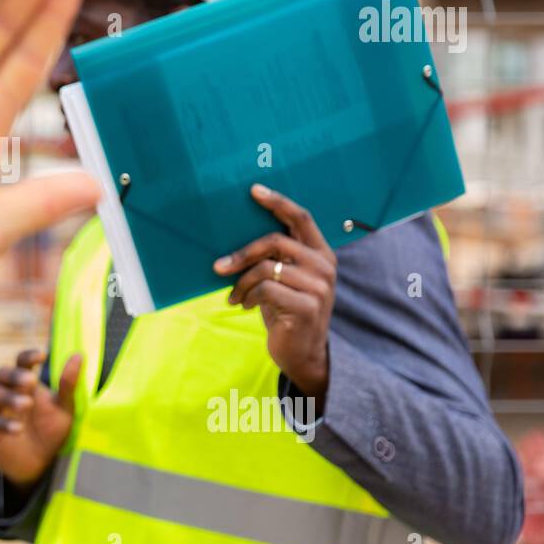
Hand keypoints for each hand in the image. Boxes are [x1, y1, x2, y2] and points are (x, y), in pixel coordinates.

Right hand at [0, 349, 81, 487]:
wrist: (41, 465)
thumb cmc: (52, 431)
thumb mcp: (65, 409)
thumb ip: (68, 384)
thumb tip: (78, 355)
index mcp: (26, 382)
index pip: (21, 361)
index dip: (28, 356)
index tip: (42, 355)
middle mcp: (8, 391)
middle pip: (2, 373)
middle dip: (15, 375)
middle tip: (31, 381)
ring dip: (9, 398)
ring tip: (26, 405)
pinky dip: (3, 423)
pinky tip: (17, 429)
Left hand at [212, 184, 335, 402]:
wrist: (302, 353)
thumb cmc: (286, 310)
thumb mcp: (283, 279)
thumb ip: (274, 257)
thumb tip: (235, 238)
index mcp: (321, 253)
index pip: (301, 218)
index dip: (278, 202)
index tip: (254, 190)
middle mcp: (324, 266)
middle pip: (276, 240)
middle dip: (242, 253)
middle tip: (219, 266)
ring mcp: (319, 286)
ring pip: (266, 267)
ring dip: (241, 282)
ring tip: (235, 295)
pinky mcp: (307, 306)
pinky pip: (265, 289)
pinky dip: (247, 296)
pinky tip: (244, 306)